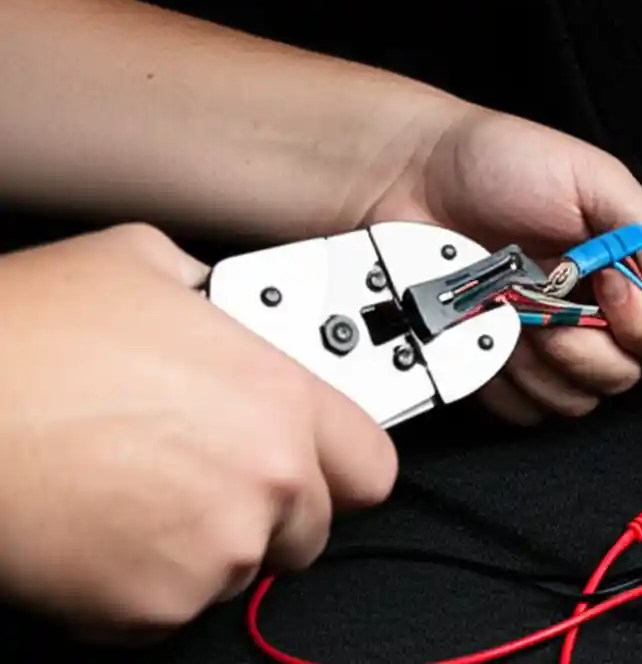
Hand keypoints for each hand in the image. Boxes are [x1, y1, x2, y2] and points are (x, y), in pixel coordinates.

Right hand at [0, 224, 395, 638]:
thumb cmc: (26, 336)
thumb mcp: (139, 264)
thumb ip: (208, 294)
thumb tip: (211, 297)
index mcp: (280, 398)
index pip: (372, 465)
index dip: (341, 467)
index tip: (321, 467)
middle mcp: (268, 480)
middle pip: (309, 529)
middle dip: (263, 510)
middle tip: (197, 480)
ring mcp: (216, 551)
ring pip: (235, 571)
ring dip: (196, 546)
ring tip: (125, 493)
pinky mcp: (155, 609)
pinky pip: (168, 612)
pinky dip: (136, 587)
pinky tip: (93, 532)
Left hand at [367, 105, 641, 424]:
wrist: (414, 174)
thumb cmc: (503, 163)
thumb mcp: (593, 178)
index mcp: (625, 275)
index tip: (609, 280)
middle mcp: (591, 319)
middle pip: (625, 376)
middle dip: (590, 342)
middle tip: (552, 295)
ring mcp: (544, 350)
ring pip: (576, 400)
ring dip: (547, 360)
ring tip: (514, 308)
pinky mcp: (498, 370)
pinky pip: (522, 408)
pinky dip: (506, 377)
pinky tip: (489, 330)